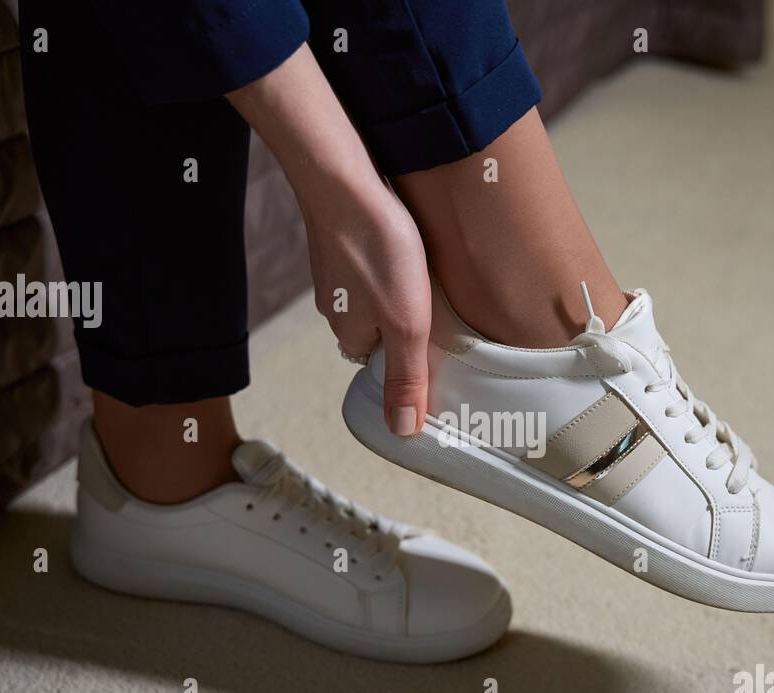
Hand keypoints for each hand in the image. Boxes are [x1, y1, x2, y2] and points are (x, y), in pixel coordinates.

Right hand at [228, 45, 429, 435]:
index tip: (436, 350)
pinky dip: (385, 260)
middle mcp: (335, 307)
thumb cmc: (377, 250)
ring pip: (373, 294)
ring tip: (425, 276)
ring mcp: (334, 271)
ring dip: (397, 290)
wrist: (342, 179)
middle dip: (405, 323)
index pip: (382, 363)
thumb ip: (407, 377)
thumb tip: (403, 432)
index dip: (409, 360)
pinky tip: (403, 247)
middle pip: (378, 329)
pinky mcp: (340, 238)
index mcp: (349, 334)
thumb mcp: (406, 325)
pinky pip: (367, 262)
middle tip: (439, 309)